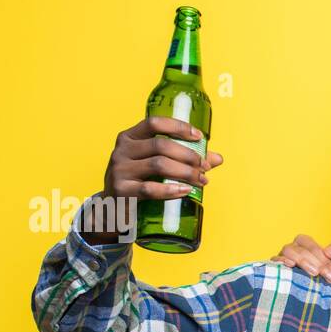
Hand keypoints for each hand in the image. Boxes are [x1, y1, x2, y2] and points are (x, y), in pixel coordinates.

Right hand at [102, 116, 221, 201]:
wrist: (113, 208)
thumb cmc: (138, 182)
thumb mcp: (154, 166)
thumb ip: (184, 159)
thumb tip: (217, 158)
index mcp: (129, 137)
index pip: (154, 123)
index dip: (178, 127)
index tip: (199, 137)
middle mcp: (121, 150)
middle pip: (160, 145)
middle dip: (188, 155)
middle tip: (205, 167)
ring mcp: (119, 170)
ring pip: (158, 165)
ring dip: (185, 172)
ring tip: (201, 180)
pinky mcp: (122, 191)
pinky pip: (150, 189)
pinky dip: (171, 189)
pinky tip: (186, 191)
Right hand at [273, 233, 330, 282]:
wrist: (309, 291)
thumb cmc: (322, 272)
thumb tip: (330, 251)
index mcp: (305, 243)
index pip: (314, 247)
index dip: (326, 260)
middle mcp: (292, 247)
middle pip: (303, 250)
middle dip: (319, 264)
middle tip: (330, 278)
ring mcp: (281, 255)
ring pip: (289, 251)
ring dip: (303, 261)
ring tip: (315, 273)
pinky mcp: (273, 266)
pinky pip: (274, 260)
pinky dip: (282, 261)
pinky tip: (291, 265)